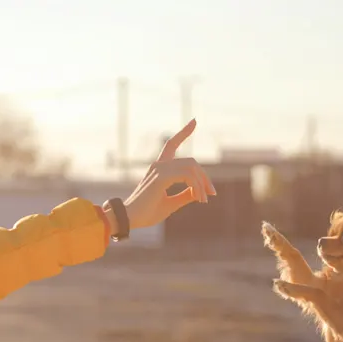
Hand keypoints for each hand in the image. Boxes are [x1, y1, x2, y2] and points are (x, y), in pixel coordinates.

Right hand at [103, 119, 216, 234]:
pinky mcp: (161, 177)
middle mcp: (159, 165)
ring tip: (204, 200)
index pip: (171, 144)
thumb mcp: (171, 204)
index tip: (194, 121)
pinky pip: (187, 176)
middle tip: (212, 193)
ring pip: (191, 168)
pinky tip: (198, 198)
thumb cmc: (147, 213)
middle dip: (205, 177)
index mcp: (160, 169)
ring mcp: (159, 169)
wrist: (130, 220)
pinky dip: (196, 187)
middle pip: (191, 162)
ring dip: (202, 185)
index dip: (183, 132)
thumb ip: (185, 196)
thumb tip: (198, 192)